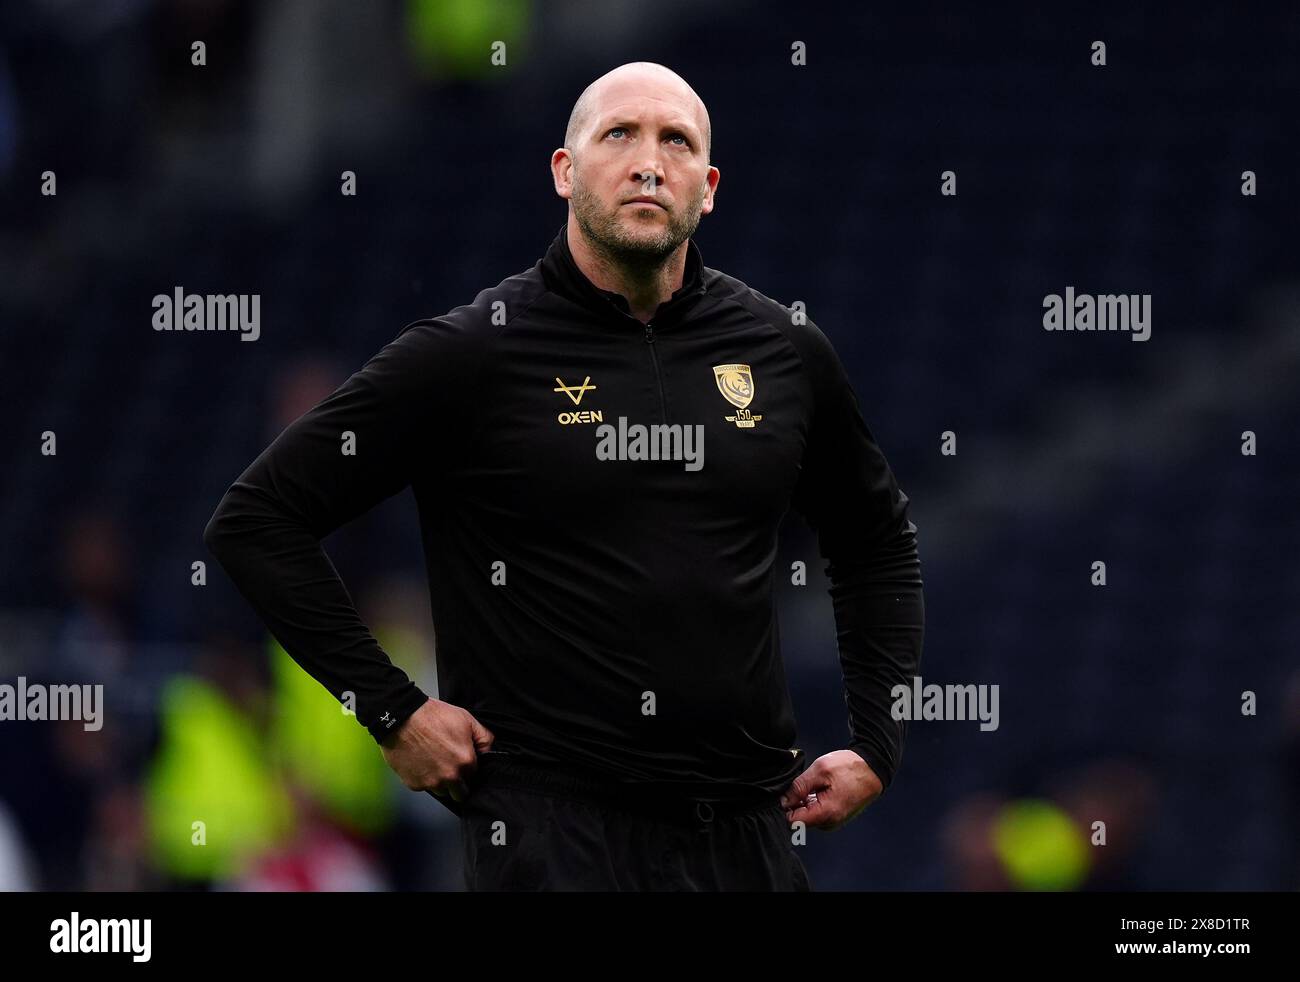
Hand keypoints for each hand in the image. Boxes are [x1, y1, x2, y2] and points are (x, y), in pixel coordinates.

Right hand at [379, 698, 494, 801]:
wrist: (401, 718)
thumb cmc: (433, 716)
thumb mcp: (466, 719)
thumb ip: (484, 738)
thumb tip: (489, 750)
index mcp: (465, 762)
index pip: (474, 775)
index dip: (468, 767)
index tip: (461, 759)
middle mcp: (450, 777)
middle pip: (460, 793)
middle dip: (458, 783)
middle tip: (449, 766)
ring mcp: (431, 783)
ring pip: (441, 791)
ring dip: (440, 782)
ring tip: (433, 761)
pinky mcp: (414, 784)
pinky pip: (423, 787)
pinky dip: (423, 778)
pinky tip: (420, 762)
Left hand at [780, 750, 882, 830]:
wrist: (873, 768)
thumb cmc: (849, 767)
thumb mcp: (820, 770)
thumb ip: (799, 787)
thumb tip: (783, 801)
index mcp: (826, 813)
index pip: (793, 822)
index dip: (786, 806)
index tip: (790, 791)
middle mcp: (829, 823)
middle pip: (799, 820)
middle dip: (796, 803)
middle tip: (805, 784)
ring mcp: (833, 821)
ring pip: (807, 816)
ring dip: (805, 802)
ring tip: (816, 785)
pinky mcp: (835, 817)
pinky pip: (816, 813)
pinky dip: (813, 802)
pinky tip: (820, 789)